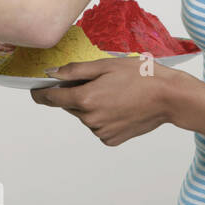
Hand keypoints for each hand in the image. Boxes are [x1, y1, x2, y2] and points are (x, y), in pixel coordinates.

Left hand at [29, 56, 188, 145]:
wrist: (168, 97)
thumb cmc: (140, 76)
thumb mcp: (105, 65)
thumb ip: (74, 71)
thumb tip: (51, 74)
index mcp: (85, 99)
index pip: (51, 98)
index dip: (41, 93)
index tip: (35, 90)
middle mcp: (90, 119)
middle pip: (70, 106)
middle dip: (76, 94)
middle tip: (98, 82)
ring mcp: (100, 132)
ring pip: (85, 116)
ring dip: (91, 106)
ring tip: (115, 93)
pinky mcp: (111, 140)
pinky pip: (98, 126)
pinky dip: (103, 117)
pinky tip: (119, 107)